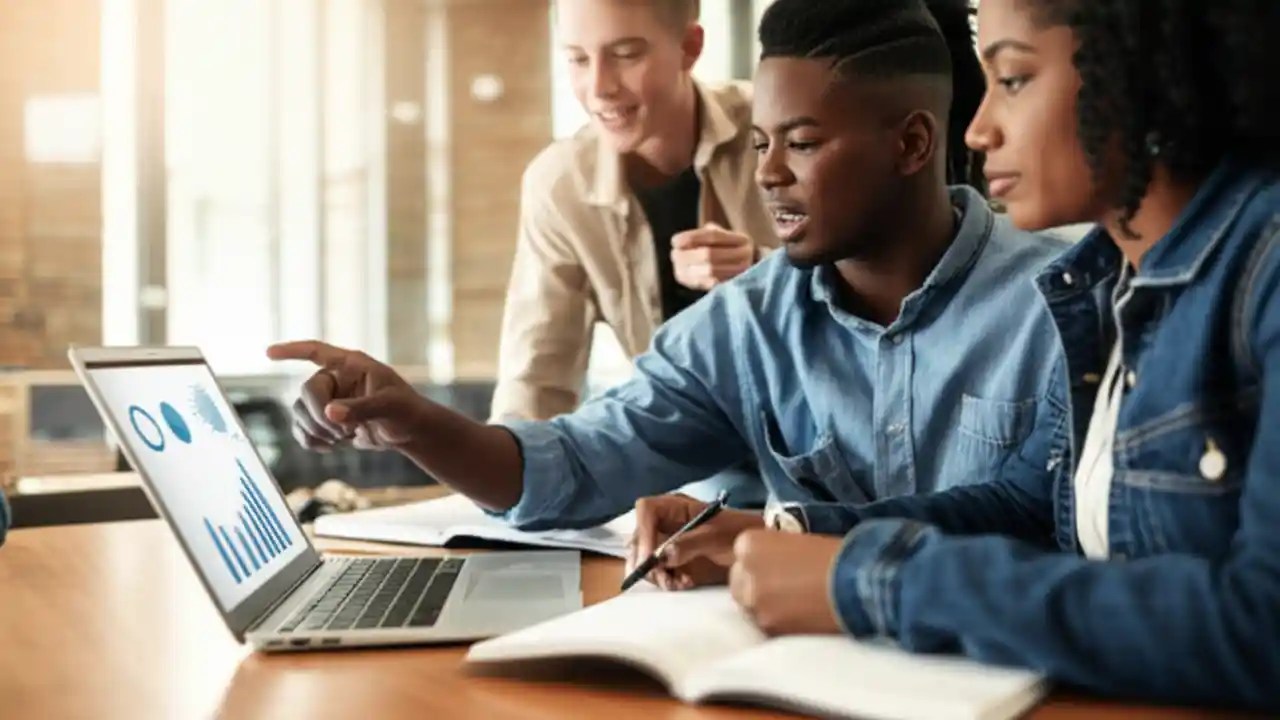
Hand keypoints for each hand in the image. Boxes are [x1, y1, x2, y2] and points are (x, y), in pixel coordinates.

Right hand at [266, 340, 428, 452]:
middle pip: (306, 391)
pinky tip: (330, 447)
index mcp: (352, 365)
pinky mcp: (324, 420)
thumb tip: (330, 413)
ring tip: (343, 437)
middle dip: (319, 415)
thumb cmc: (405, 410)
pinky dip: (311, 441)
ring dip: (316, 430)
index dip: (292, 351)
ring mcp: (327, 400)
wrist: (407, 432)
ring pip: (299, 411)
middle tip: (343, 432)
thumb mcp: (390, 406)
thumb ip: (362, 408)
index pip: (317, 351)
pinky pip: (301, 429)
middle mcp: (335, 379)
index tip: (269, 353)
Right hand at [627, 494, 763, 590]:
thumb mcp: (717, 536)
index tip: (650, 557)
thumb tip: (663, 555)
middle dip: (645, 559)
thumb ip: (690, 544)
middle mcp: (666, 522)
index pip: (646, 510)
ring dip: (655, 574)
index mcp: (676, 507)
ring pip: (645, 557)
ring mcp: (668, 542)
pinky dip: (666, 580)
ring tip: (675, 583)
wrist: (756, 550)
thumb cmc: (739, 533)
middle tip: (661, 577)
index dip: (643, 532)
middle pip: (640, 536)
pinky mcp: (673, 561)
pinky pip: (659, 571)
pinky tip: (682, 584)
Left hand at [671, 224, 755, 290]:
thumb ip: (702, 235)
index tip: (674, 241)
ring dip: (688, 267)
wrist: (749, 272)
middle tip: (674, 254)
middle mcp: (744, 256)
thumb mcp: (720, 236)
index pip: (713, 236)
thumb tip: (678, 242)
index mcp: (742, 240)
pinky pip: (708, 284)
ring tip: (677, 263)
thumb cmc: (727, 249)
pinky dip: (692, 278)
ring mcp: (740, 274)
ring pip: (709, 271)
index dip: (692, 238)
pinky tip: (683, 273)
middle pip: (709, 255)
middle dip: (687, 255)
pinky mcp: (731, 287)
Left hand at [729, 530, 843, 635]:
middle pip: (739, 584)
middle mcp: (744, 572)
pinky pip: (766, 628)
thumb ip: (776, 551)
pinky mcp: (768, 628)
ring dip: (766, 608)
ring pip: (751, 609)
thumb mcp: (798, 540)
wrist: (859, 581)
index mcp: (749, 544)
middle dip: (756, 587)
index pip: (741, 556)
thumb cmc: (836, 554)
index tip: (775, 569)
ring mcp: (754, 602)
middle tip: (783, 591)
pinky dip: (779, 625)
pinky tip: (800, 619)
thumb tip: (773, 563)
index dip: (759, 564)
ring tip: (795, 607)